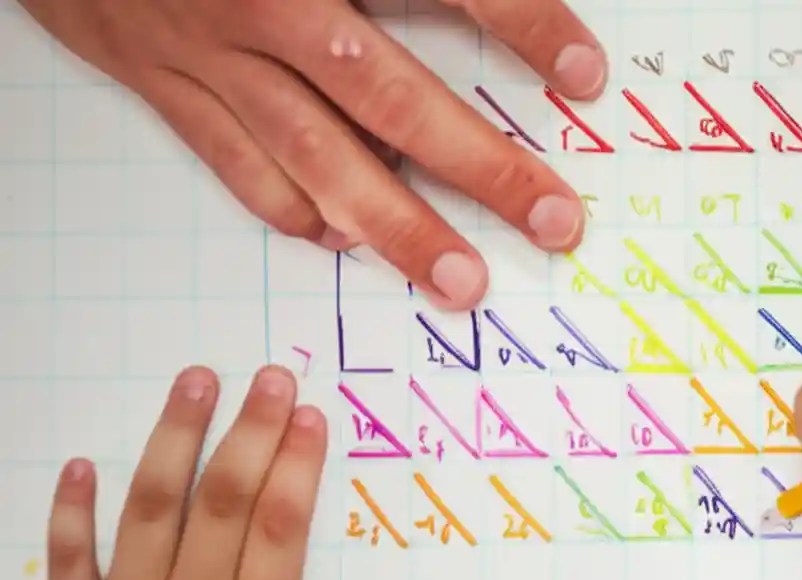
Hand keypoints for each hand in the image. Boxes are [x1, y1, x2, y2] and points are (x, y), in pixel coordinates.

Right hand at [18, 0, 606, 309]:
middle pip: (388, 97)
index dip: (520, 25)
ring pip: (316, 155)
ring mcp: (211, 54)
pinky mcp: (166, 87)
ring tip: (463, 279)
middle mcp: (267, 6)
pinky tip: (344, 241)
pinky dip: (294, 210)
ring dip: (396, 225)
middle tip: (550, 219)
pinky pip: (237, 167)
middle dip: (478, 165)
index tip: (584, 72)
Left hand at [44, 365, 363, 579]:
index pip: (280, 527)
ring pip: (151, 509)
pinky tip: (80, 465)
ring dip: (173, 439)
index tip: (309, 416)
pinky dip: (70, 512)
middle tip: (269, 375)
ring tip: (195, 382)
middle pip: (224, 501)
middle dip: (250, 430)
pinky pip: (68, 562)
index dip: (297, 465)